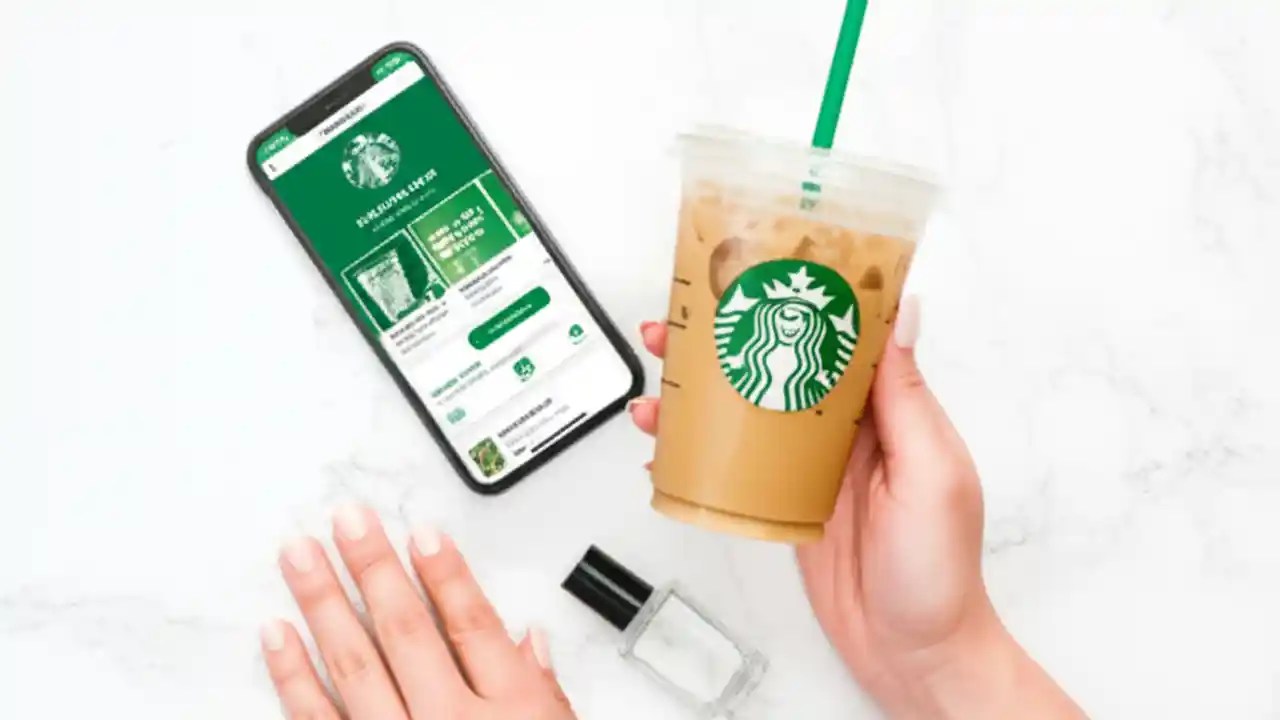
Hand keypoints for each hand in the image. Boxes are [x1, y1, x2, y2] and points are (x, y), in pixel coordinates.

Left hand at [261, 506, 574, 719]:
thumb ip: (543, 692)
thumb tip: (527, 639)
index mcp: (510, 712)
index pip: (471, 624)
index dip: (444, 573)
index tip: (418, 531)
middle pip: (406, 631)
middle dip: (373, 568)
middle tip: (345, 519)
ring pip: (354, 665)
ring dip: (323, 604)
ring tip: (300, 555)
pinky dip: (292, 677)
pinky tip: (275, 634)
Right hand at [631, 297, 1082, 718]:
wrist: (914, 651)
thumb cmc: (939, 570)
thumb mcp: (933, 473)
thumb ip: (908, 397)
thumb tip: (904, 312)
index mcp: (890, 408)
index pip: (840, 333)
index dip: (799, 296)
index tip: (758, 267)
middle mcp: (849, 429)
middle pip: (779, 363)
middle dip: (726, 339)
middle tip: (678, 324)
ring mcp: (813, 466)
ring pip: (749, 410)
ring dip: (700, 395)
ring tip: (657, 389)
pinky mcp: (787, 502)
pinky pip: (739, 464)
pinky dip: (700, 454)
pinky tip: (670, 450)